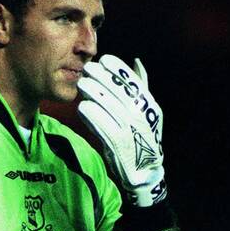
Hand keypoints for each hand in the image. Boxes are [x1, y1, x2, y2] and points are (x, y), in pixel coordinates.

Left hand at [78, 54, 166, 206]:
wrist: (144, 170)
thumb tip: (136, 62)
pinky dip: (92, 115)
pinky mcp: (117, 144)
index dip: (117, 68)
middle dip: (101, 77)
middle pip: (118, 90)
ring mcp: (129, 129)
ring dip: (93, 93)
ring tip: (82, 84)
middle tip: (87, 69)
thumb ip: (141, 86)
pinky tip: (82, 107)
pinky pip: (103, 126)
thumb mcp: (148, 111)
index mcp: (148, 105)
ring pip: (108, 105)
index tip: (103, 60)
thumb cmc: (142, 136)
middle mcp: (140, 115)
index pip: (132, 81)